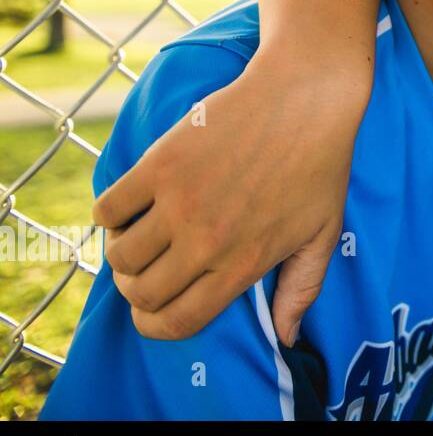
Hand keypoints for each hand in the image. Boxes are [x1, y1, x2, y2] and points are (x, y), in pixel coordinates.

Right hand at [94, 50, 368, 344]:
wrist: (305, 97)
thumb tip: (285, 338)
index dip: (155, 325)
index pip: (177, 321)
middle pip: (141, 293)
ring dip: (122, 253)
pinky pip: (107, 208)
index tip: (151, 313)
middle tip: (148, 269)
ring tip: (141, 236)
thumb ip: (301, 290)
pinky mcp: (160, 165)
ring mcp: (180, 202)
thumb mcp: (322, 234)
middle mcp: (206, 241)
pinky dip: (110, 214)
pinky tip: (131, 205)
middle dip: (138, 290)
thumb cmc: (320, 165)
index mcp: (243, 264)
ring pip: (119, 255)